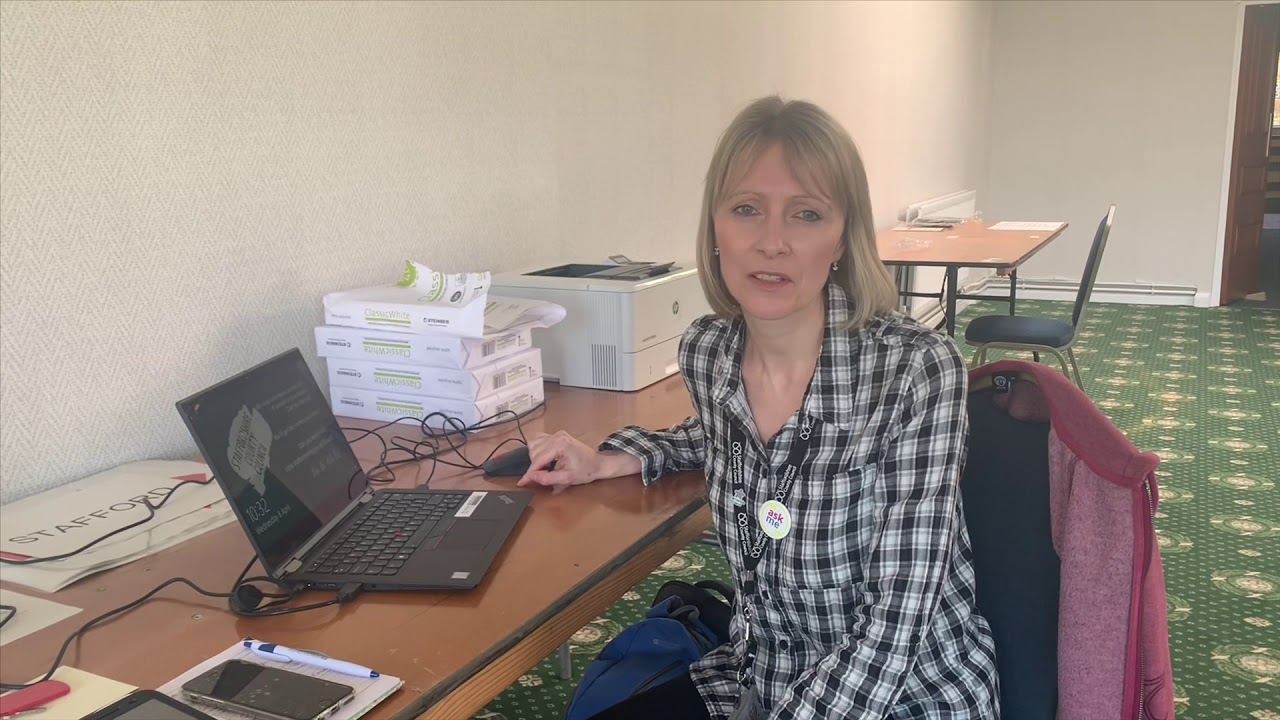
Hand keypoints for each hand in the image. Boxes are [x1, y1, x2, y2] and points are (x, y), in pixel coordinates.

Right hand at [517, 431, 638, 487]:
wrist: (598, 463)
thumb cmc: (586, 470)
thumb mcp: (566, 478)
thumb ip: (547, 478)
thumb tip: (531, 478)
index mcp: (560, 445)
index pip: (538, 459)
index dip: (530, 473)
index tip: (522, 482)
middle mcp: (557, 436)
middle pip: (534, 452)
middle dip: (535, 466)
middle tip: (540, 476)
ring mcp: (557, 434)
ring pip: (534, 445)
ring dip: (535, 458)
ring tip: (544, 467)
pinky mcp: (557, 435)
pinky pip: (539, 439)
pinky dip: (537, 449)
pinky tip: (544, 458)